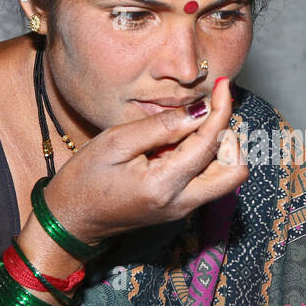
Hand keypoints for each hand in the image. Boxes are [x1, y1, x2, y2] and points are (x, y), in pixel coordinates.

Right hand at [39, 78, 247, 243]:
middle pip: (235, 172)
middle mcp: (182, 203)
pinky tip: (178, 144)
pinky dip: (204, 159)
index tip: (224, 86)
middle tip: (209, 115)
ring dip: (219, 149)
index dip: (222, 110)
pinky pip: (207, 182)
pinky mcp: (180, 208)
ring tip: (189, 128)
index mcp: (164, 185)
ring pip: (225, 179)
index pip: (210, 144)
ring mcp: (183, 209)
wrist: (71, 219)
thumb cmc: (85, 179)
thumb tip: (199, 110)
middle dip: (230, 139)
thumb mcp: (115, 142)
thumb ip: (161, 126)